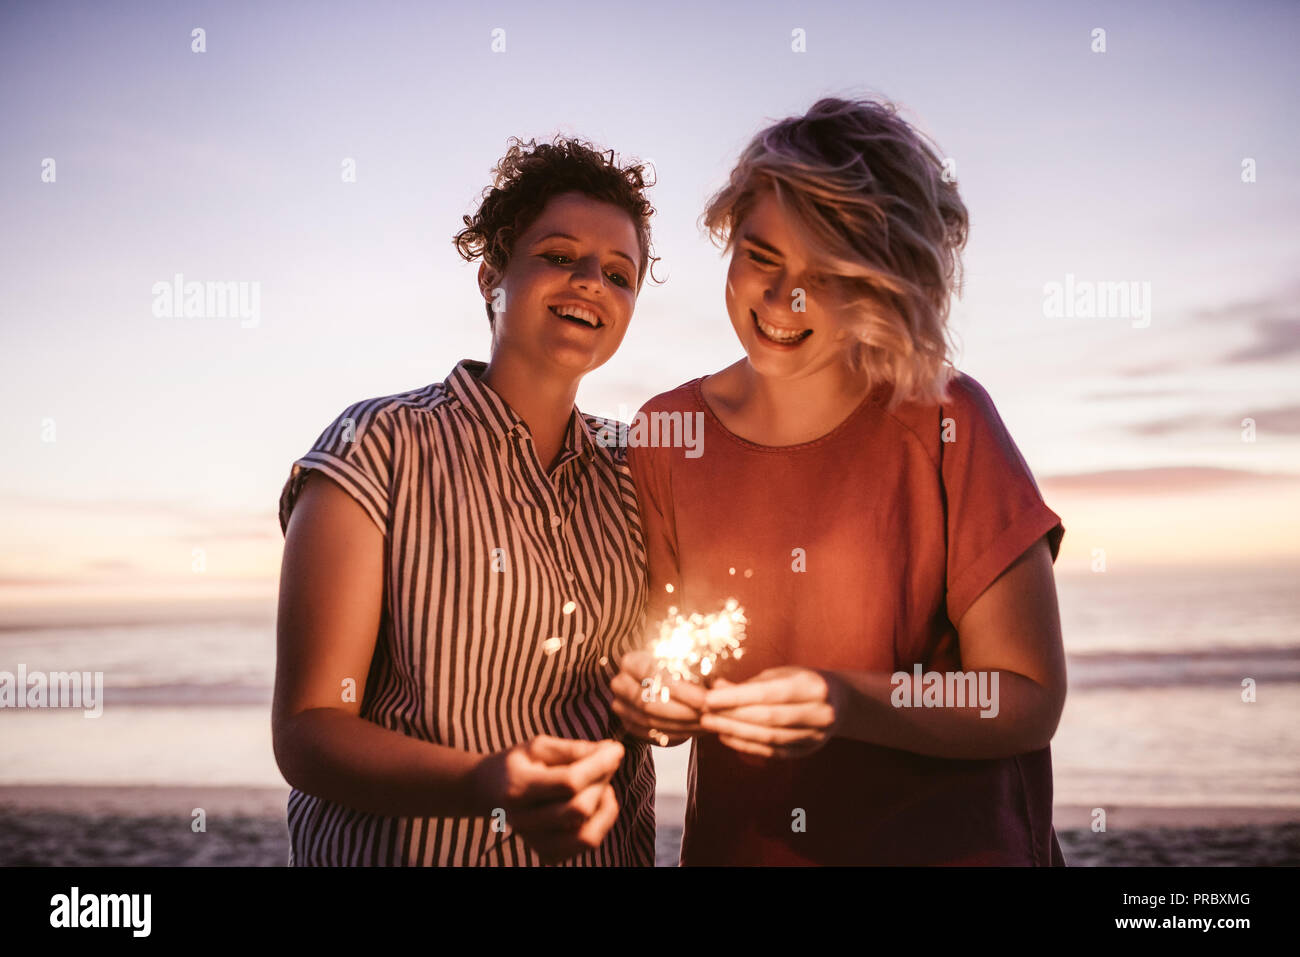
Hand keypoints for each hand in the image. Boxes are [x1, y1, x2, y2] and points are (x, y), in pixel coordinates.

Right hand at [471, 735, 622, 863]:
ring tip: (602, 786)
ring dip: (605, 807)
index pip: (569, 782)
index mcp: (518, 788)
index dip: (599, 765)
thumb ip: (574, 749)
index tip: (616, 749)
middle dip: (603, 782)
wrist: (490, 791)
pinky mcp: (547, 854)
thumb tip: (612, 751)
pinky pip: (586, 844)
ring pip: (587, 836)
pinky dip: (601, 822)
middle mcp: (523, 821)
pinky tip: (594, 802)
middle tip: (606, 762)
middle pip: (580, 809)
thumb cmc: (519, 764)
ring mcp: (534, 843)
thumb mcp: (539, 746)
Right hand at [610, 650, 707, 745]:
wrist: (657, 676)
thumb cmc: (676, 663)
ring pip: (651, 721)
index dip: (681, 690)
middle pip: (650, 703)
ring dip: (682, 726)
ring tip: (707, 723)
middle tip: (708, 716)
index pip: (654, 676)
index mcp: (631, 662)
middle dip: (684, 712)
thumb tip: (719, 686)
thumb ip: (697, 668)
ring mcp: (621, 706)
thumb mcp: (685, 657)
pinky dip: (676, 734)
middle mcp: (620, 684)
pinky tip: (696, 730)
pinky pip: (651, 734)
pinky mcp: (628, 724)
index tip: (706, 699)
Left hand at [698, 667, 846, 758]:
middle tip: (704, 713)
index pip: (769, 693)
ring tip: (711, 724)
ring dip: (736, 732)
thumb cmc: (802, 681)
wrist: (839, 701)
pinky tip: (727, 736)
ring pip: (769, 737)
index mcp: (813, 686)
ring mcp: (816, 735)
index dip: (736, 697)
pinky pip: (772, 751)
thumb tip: (714, 687)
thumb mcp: (780, 674)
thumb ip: (749, 684)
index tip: (708, 698)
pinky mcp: (807, 751)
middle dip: (732, 716)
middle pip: (768, 718)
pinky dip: (747, 745)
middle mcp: (820, 713)